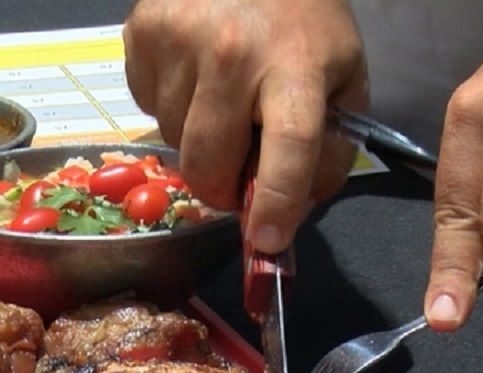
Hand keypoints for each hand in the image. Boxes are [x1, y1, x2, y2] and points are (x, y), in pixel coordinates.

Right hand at [122, 0, 367, 252]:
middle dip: (221, 189)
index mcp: (295, 64)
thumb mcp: (342, 73)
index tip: (267, 241)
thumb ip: (327, 146)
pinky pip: (148, 107)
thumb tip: (290, 212)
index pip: (288, 147)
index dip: (276, 203)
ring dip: (197, 142)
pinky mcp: (139, 37)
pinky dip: (171, 107)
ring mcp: (177, 43)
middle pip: (209, 162)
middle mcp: (231, 53)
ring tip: (221, 103)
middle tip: (236, 180)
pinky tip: (194, 75)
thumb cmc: (300, 17)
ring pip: (174, 140)